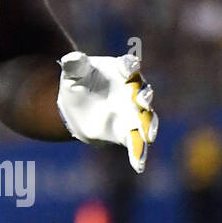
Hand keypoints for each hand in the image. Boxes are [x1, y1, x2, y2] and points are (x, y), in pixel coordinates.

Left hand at [57, 52, 157, 172]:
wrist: (75, 105)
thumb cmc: (77, 83)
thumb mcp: (72, 74)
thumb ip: (74, 65)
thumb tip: (72, 57)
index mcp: (121, 70)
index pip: (128, 64)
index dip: (130, 65)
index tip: (130, 65)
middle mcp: (133, 90)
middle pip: (143, 92)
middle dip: (144, 96)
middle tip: (142, 100)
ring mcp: (134, 111)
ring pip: (147, 119)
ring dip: (150, 126)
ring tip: (150, 136)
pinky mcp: (129, 130)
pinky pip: (137, 142)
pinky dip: (139, 153)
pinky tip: (138, 165)